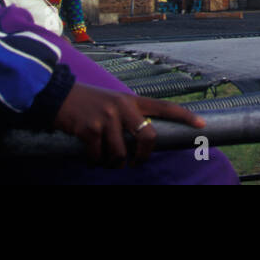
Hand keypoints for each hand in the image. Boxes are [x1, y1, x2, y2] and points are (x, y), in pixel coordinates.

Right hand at [53, 83, 206, 165]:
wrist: (58, 96)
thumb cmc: (88, 103)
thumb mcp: (113, 102)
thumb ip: (128, 115)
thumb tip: (141, 140)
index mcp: (131, 100)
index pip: (164, 106)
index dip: (184, 116)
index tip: (201, 125)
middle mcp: (122, 106)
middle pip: (147, 137)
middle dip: (144, 156)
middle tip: (137, 162)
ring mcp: (107, 117)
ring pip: (121, 154)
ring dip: (113, 163)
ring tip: (105, 160)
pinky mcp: (90, 129)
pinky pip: (99, 156)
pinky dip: (95, 161)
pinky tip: (90, 156)